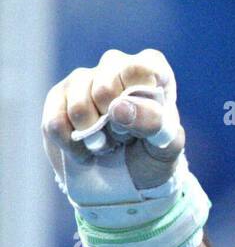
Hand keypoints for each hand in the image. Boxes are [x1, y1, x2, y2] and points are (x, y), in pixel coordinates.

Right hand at [41, 47, 185, 201]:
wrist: (127, 181)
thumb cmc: (152, 156)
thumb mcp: (166, 146)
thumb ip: (154, 123)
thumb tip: (118, 108)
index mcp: (150, 69)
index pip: (139, 70)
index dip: (134, 102)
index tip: (139, 123)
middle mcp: (115, 66)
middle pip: (104, 90)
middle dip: (113, 126)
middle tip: (123, 138)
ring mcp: (84, 79)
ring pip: (79, 107)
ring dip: (93, 138)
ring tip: (105, 145)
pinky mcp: (58, 97)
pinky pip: (56, 122)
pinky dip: (73, 146)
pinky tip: (86, 150)